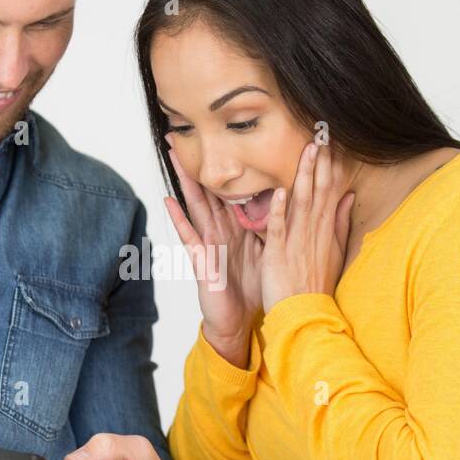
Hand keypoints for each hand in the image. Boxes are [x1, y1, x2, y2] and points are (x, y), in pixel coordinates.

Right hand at [163, 138, 262, 367]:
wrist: (240, 322)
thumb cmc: (253, 289)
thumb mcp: (269, 251)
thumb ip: (273, 226)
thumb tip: (290, 201)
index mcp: (237, 228)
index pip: (230, 191)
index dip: (226, 167)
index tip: (224, 140)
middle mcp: (220, 231)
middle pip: (208, 191)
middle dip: (198, 165)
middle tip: (185, 136)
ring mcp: (209, 244)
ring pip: (196, 206)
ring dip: (184, 181)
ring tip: (173, 156)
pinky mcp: (202, 260)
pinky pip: (189, 236)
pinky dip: (179, 219)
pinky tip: (168, 202)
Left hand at [261, 142, 354, 312]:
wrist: (304, 315)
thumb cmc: (314, 286)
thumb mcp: (333, 252)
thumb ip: (338, 223)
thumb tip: (348, 196)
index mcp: (323, 231)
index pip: (329, 192)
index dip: (330, 167)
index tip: (331, 142)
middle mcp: (312, 233)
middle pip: (318, 192)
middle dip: (320, 164)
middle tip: (321, 134)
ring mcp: (296, 243)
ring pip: (301, 204)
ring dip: (303, 177)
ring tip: (307, 152)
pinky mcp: (278, 255)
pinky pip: (279, 230)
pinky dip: (280, 211)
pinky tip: (281, 191)